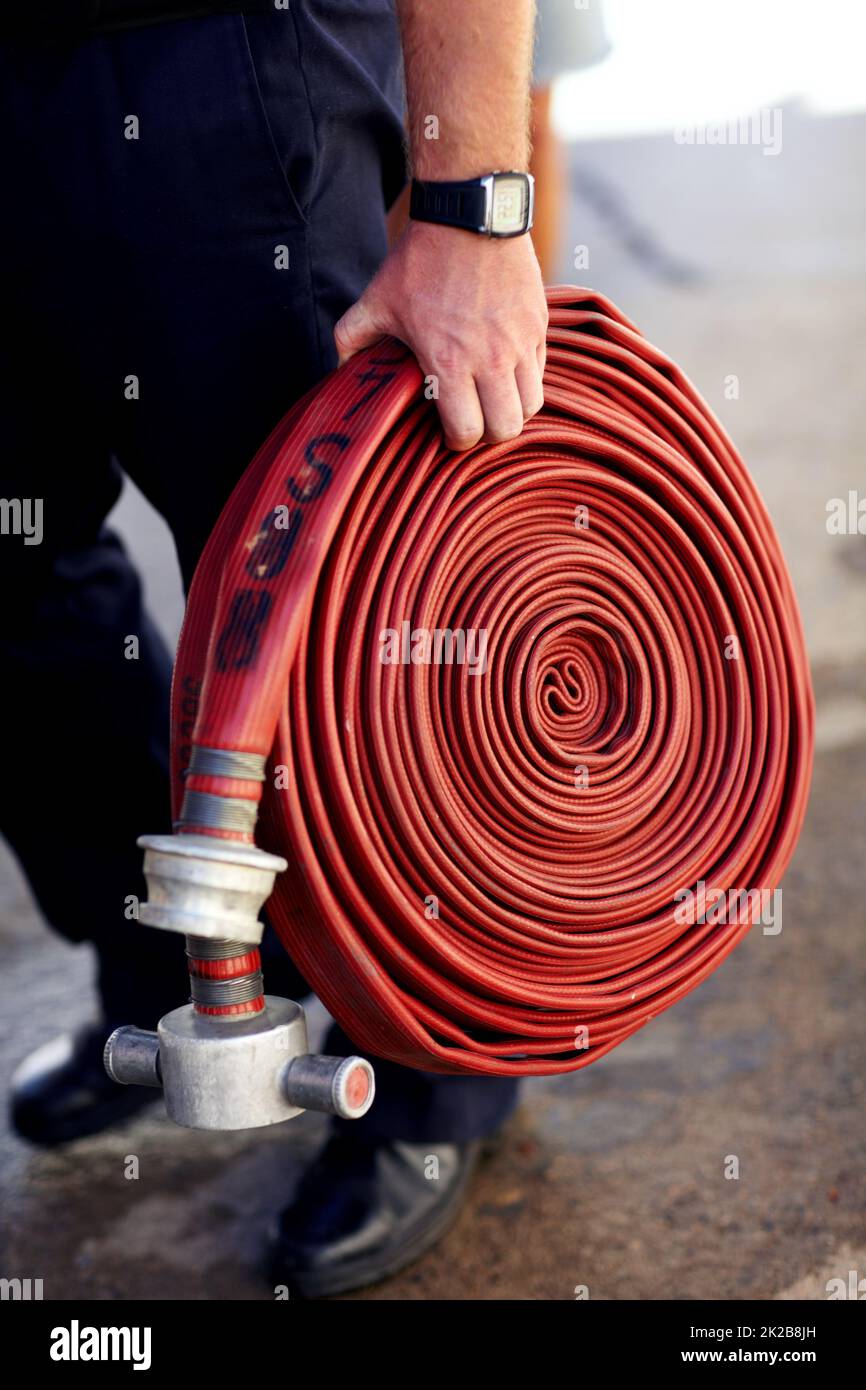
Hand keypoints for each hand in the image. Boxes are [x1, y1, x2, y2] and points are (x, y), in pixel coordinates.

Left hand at [334, 220, 547, 450]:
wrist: (469, 213)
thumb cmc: (420, 261)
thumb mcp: (376, 301)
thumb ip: (352, 339)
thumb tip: (339, 369)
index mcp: (449, 362)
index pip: (467, 432)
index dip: (455, 441)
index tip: (447, 431)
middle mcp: (491, 359)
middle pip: (506, 429)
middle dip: (488, 433)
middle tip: (473, 418)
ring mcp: (521, 342)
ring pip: (531, 405)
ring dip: (512, 408)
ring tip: (494, 397)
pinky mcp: (539, 325)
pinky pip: (541, 371)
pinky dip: (525, 377)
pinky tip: (505, 366)